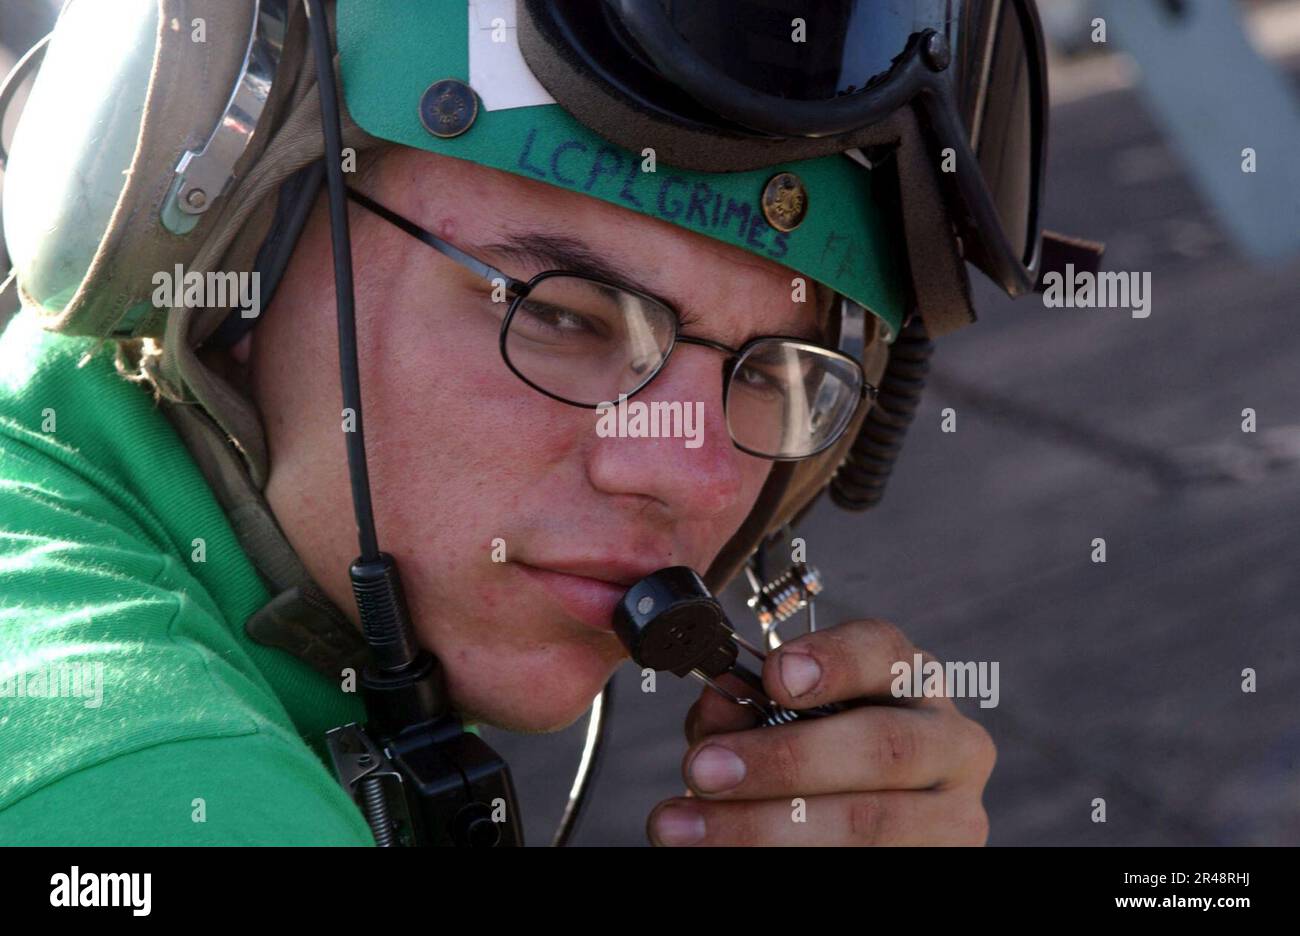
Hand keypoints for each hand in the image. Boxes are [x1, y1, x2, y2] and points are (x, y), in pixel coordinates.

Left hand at [646, 618, 995, 845]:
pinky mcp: (936, 863)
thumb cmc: (817, 757)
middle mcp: (950, 742)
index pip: (884, 653)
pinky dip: (777, 858)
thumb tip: (719, 706)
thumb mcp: (782, 718)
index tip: (775, 677)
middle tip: (703, 768)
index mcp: (912, 683)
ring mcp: (950, 815)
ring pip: (866, 822)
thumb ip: (748, 707)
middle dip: (783, 760)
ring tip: (683, 828)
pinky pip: (854, 863)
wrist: (848, 825)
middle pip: (881, 746)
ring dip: (762, 827)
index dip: (832, 661)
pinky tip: (721, 853)